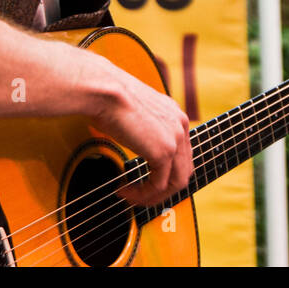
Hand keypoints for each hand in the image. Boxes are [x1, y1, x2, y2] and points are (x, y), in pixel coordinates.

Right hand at [91, 64, 192, 206]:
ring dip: (153, 196)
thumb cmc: (108, 96)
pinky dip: (142, 194)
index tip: (145, 179)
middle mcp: (180, 125)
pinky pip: (158, 185)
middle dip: (163, 188)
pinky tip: (125, 190)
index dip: (165, 171)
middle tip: (140, 195)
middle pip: (184, 170)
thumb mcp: (133, 111)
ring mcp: (175, 139)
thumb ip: (142, 126)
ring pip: (176, 183)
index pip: (182, 153)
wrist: (104, 90)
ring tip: (132, 197)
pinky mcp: (164, 151)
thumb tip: (131, 139)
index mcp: (174, 114)